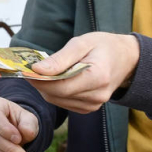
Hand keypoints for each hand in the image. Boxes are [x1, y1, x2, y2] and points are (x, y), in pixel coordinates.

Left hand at [27, 31, 141, 113]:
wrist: (125, 58)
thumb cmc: (103, 46)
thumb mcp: (82, 43)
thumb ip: (60, 58)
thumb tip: (37, 70)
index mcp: (98, 77)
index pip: (61, 86)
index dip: (40, 80)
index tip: (26, 70)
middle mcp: (97, 95)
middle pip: (57, 95)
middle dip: (40, 83)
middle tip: (30, 69)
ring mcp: (94, 105)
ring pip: (58, 101)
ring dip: (47, 88)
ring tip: (45, 72)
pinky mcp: (89, 108)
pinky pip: (64, 103)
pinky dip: (56, 93)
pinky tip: (57, 80)